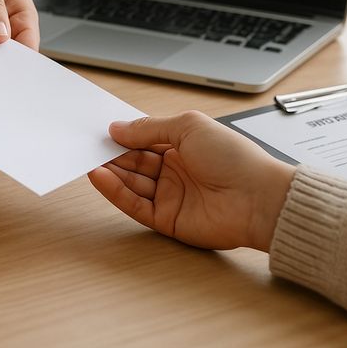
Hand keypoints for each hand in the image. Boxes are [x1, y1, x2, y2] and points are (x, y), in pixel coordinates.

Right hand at [88, 111, 295, 251]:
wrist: (257, 198)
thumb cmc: (234, 158)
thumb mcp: (188, 127)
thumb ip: (149, 129)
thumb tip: (118, 128)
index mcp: (183, 146)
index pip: (144, 140)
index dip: (124, 136)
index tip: (102, 130)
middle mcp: (175, 170)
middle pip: (134, 162)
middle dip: (113, 154)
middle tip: (89, 145)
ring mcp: (171, 195)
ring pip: (131, 183)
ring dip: (110, 172)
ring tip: (90, 160)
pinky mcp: (167, 220)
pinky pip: (134, 205)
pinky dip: (116, 192)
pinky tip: (101, 178)